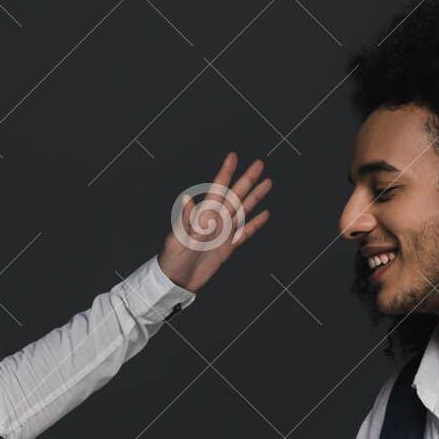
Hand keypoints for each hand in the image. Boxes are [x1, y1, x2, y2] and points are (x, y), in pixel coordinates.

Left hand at [155, 152, 273, 293]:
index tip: (233, 157)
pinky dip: (255, 224)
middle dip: (247, 180)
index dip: (226, 173)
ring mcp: (223, 233)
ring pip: (243, 210)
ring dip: (255, 197)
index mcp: (203, 216)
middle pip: (235, 196)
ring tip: (268, 182)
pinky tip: (265, 214)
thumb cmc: (171, 260)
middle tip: (259, 164)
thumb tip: (187, 199)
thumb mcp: (176, 239)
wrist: (175, 282)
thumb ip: (186, 220)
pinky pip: (245, 233)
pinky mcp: (228, 247)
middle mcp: (215, 220)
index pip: (217, 189)